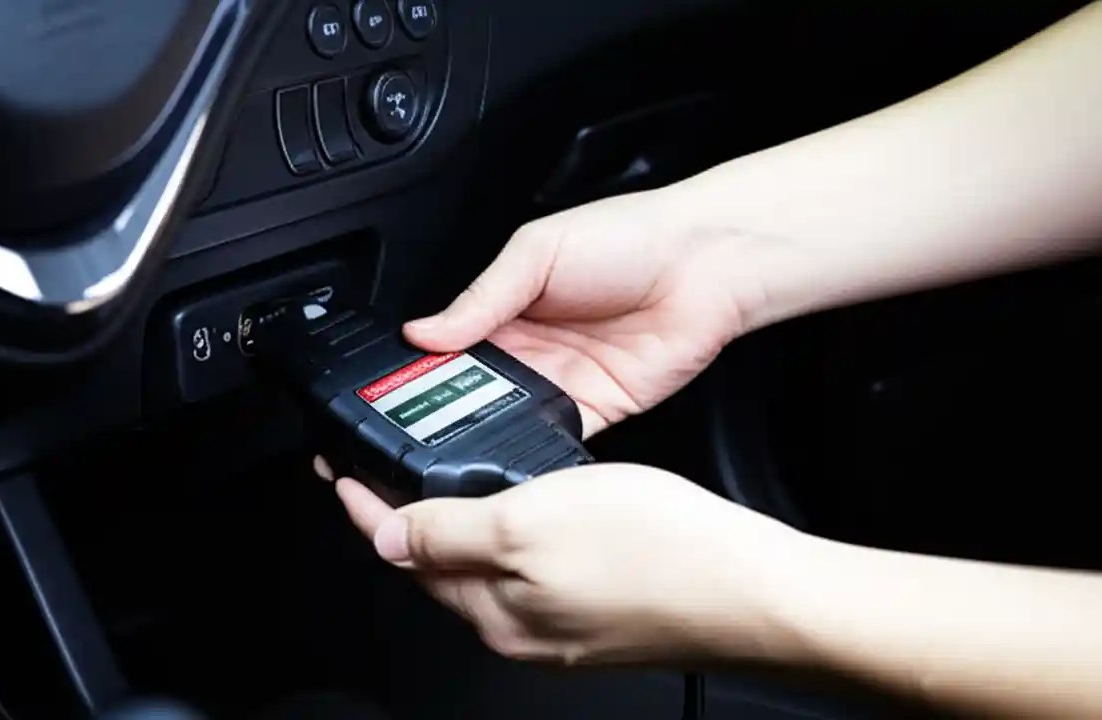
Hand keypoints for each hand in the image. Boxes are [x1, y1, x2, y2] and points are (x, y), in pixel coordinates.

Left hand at [328, 462, 807, 666]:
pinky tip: (527, 507)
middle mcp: (520, 624)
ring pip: (486, 566)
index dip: (366, 507)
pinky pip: (532, 567)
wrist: (753, 591)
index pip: (403, 552)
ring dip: (458, 522)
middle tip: (381, 470)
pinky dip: (513, 532)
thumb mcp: (532, 523)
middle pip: (439, 564)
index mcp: (493, 607)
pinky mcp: (598, 609)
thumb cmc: (659, 556)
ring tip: (444, 478)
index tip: (342, 475)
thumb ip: (451, 533)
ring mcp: (561, 621)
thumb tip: (388, 541)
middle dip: (406, 515)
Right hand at [403, 188, 773, 435]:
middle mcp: (530, 347)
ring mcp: (561, 381)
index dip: (423, 367)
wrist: (706, 262)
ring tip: (456, 440)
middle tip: (417, 421)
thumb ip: (481, 298)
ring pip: (507, 420)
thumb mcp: (537, 251)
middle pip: (473, 389)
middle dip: (446, 407)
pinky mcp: (596, 410)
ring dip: (485, 430)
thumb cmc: (631, 236)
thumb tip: (422, 331)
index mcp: (507, 304)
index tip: (394, 386)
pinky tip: (510, 451)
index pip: (450, 345)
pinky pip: (555, 440)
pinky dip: (533, 450)